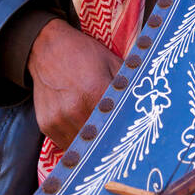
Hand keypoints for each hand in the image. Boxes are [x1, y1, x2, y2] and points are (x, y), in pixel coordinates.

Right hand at [28, 19, 121, 149]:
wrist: (47, 48)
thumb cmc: (84, 54)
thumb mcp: (112, 62)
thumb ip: (128, 84)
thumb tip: (149, 103)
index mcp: (95, 91)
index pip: (117, 123)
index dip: (125, 129)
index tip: (131, 132)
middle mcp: (75, 108)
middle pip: (99, 137)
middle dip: (109, 138)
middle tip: (117, 138)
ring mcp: (58, 118)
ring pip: (81, 145)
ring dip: (91, 142)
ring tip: (97, 132)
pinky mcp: (46, 124)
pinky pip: (65, 143)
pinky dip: (74, 139)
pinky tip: (80, 127)